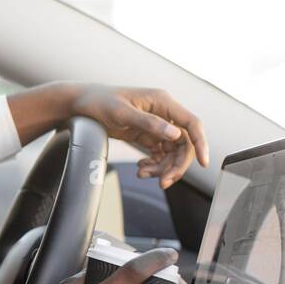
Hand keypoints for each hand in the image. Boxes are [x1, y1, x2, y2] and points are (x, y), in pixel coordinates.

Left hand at [69, 85, 209, 187]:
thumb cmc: (98, 102)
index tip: (204, 162)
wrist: (80, 104)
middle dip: (176, 165)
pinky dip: (154, 165)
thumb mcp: (121, 112)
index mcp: (162, 102)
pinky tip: (141, 170)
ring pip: (172, 152)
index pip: (192, 123)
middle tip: (162, 182)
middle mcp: (163, 113)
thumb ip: (148, 123)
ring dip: (162, 167)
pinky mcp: (147, 135)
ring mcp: (156, 125)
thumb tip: (175, 134)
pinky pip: (160, 154)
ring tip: (143, 174)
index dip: (201, 143)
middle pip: (184, 143)